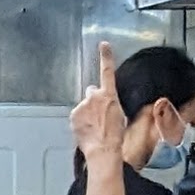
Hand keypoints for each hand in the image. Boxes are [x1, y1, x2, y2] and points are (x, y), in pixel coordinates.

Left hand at [70, 41, 125, 160]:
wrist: (104, 149)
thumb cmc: (115, 136)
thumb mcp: (120, 116)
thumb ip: (110, 104)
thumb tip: (106, 105)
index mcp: (109, 95)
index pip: (107, 70)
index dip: (106, 56)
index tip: (103, 44)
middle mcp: (94, 96)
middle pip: (92, 92)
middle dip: (94, 99)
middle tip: (99, 115)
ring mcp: (82, 105)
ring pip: (84, 105)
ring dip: (87, 112)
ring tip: (94, 127)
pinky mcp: (74, 115)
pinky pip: (77, 115)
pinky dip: (80, 121)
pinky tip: (87, 130)